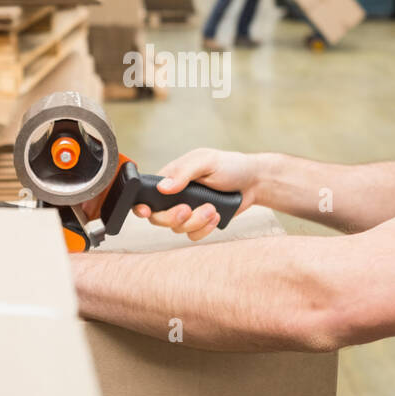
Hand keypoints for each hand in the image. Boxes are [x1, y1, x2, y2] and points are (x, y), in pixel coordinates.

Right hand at [133, 148, 260, 241]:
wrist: (253, 182)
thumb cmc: (229, 165)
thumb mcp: (206, 161)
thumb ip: (184, 172)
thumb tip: (163, 187)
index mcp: (170, 177)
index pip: (146, 194)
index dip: (141, 206)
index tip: (146, 211)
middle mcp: (175, 196)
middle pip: (158, 217)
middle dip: (173, 217)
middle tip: (188, 209)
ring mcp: (187, 211)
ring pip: (177, 228)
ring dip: (195, 221)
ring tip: (212, 208)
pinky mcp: (199, 223)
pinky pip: (192, 235)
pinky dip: (204, 229)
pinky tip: (216, 216)